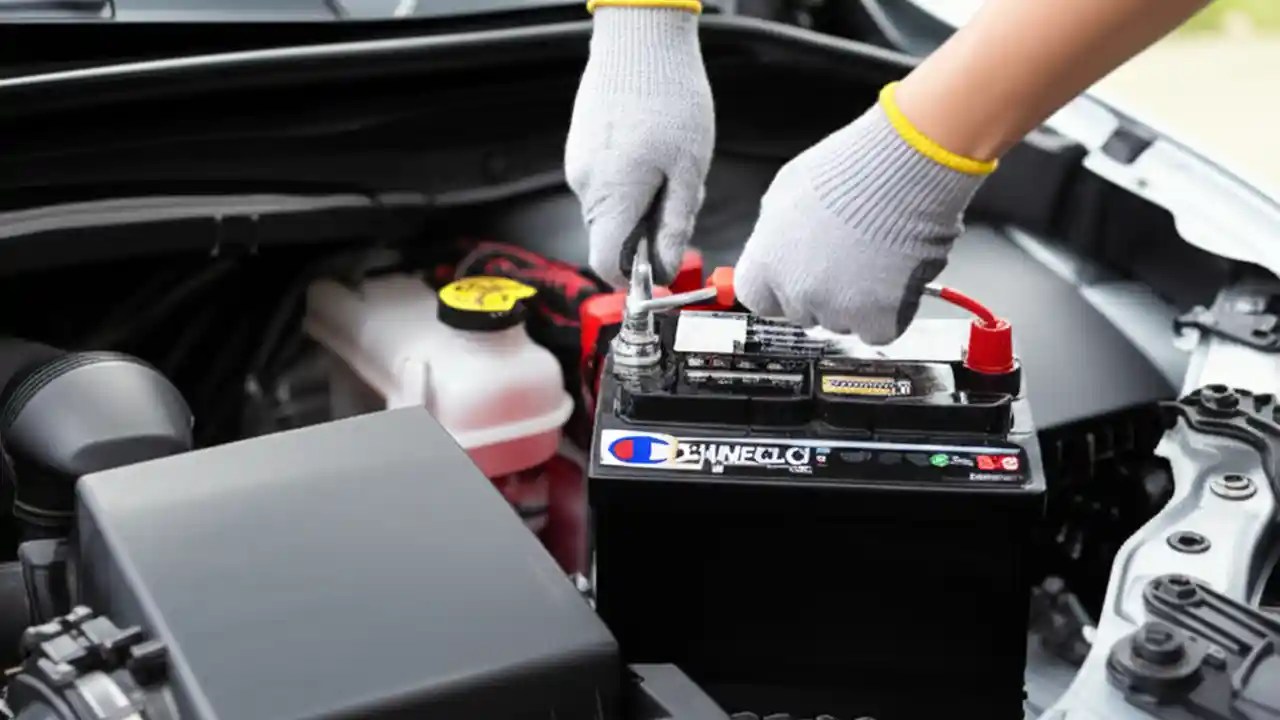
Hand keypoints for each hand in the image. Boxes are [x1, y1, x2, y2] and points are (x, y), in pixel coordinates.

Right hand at [565, 7, 714, 286]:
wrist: (639, 36)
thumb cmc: (670, 97)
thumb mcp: (689, 170)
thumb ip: (675, 224)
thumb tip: (666, 268)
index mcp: (611, 197)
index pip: (604, 264)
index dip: (631, 278)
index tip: (657, 272)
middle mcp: (584, 185)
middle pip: (612, 235)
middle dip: (646, 231)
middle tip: (682, 195)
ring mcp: (577, 162)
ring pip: (610, 206)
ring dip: (641, 200)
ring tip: (671, 160)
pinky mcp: (580, 144)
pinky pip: (604, 179)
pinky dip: (629, 177)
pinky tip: (653, 144)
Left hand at [734, 92, 989, 344]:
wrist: (903, 170)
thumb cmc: (851, 169)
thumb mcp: (786, 191)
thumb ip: (774, 233)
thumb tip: (775, 247)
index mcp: (765, 263)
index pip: (758, 298)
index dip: (780, 288)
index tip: (796, 278)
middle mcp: (796, 292)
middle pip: (802, 311)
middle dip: (822, 291)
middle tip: (846, 258)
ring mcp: (837, 309)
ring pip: (841, 321)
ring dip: (856, 300)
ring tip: (874, 256)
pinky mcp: (878, 319)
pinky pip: (878, 330)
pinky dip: (889, 310)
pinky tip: (892, 276)